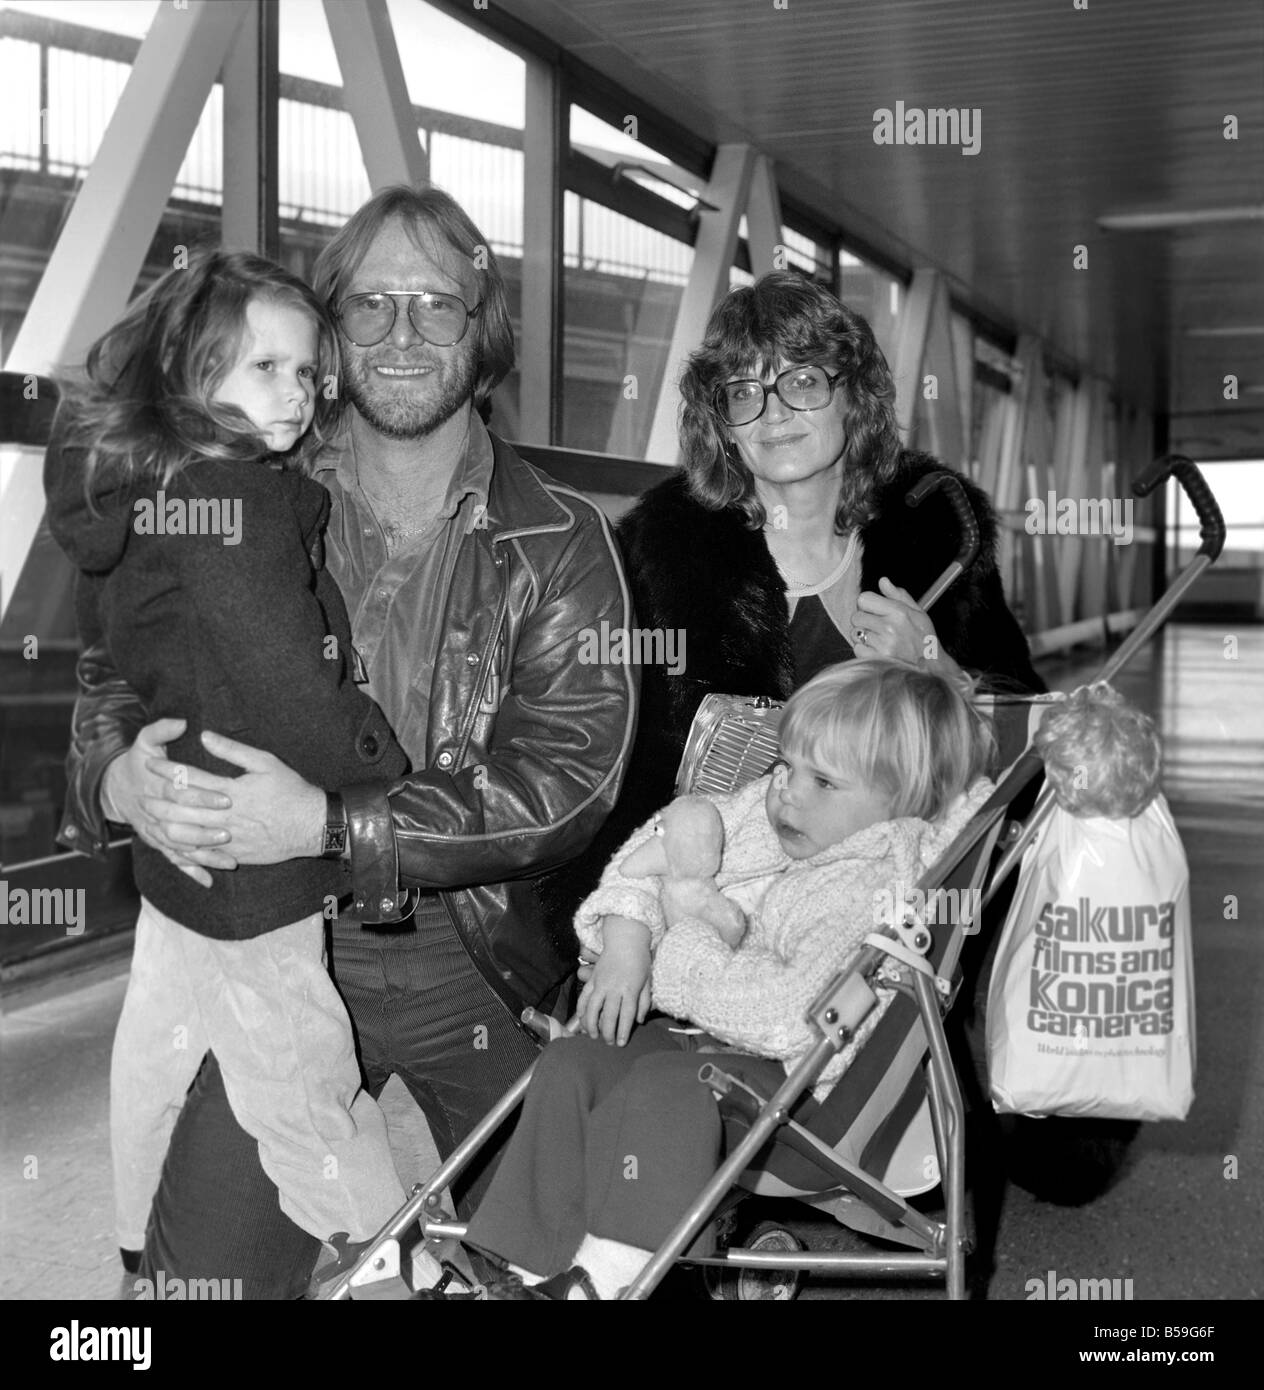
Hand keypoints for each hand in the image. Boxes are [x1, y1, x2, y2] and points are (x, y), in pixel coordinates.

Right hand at [103, 718, 229, 886]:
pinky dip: (191, 871)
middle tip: (231, 832)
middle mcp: (156, 812)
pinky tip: (209, 882)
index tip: (226, 798)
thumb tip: (181, 722)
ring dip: (202, 855)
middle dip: (205, 830)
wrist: (115, 786)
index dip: (202, 795)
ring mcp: (156, 831)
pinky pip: (175, 860)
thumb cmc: (138, 759)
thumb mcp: (144, 740)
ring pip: (179, 848)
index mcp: (157, 786)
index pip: (181, 792)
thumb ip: (162, 730)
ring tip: (228, 860)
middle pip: (180, 825)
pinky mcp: (160, 843)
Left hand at [139, 731, 325, 867]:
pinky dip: (185, 848)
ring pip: (187, 833)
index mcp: (232, 789)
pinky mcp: (234, 853)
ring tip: (151, 818)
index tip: (150, 763)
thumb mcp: (266, 762)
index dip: (167, 769)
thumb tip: (205, 736)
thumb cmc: (291, 790)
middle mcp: (226, 814)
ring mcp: (229, 836)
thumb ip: (233, 750)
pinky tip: (173, 843)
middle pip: (182, 807)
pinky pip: (203, 853)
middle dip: (158, 799)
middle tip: (141, 793)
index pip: (190, 777)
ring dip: (165, 825)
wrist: (312, 825)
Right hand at [576, 917, 651, 1045]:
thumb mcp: (648, 980)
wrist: (626, 938)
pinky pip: (583, 996)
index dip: (623, 1031)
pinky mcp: (593, 978)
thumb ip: (644, 1002)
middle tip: (609, 1043)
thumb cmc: (640, 960)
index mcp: (630, 989)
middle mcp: (614, 987)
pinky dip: (581, 1009)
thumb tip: (639, 1021)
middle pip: (608, 1015)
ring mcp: (601, 983)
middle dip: (607, 1032)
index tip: (621, 1043)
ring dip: (591, 1024)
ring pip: (592, 1008)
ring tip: (593, 1035)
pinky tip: (582, 1019)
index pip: (626, 1015)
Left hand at [850, 577, 957, 673]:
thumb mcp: (917, 612)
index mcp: (899, 612)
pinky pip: (857, 648)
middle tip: (878, 628)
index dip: (868, 605)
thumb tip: (883, 581)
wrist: (932, 667)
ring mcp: (882, 644)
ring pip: (856, 633)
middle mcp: (889, 627)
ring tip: (880, 640)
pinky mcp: (877, 659)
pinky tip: (877, 650)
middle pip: (856, 616)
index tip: (875, 612)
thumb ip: (898, 595)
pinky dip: (864, 650)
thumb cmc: (925, 639)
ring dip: (865, 637)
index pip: (864, 598)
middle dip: (865, 621)